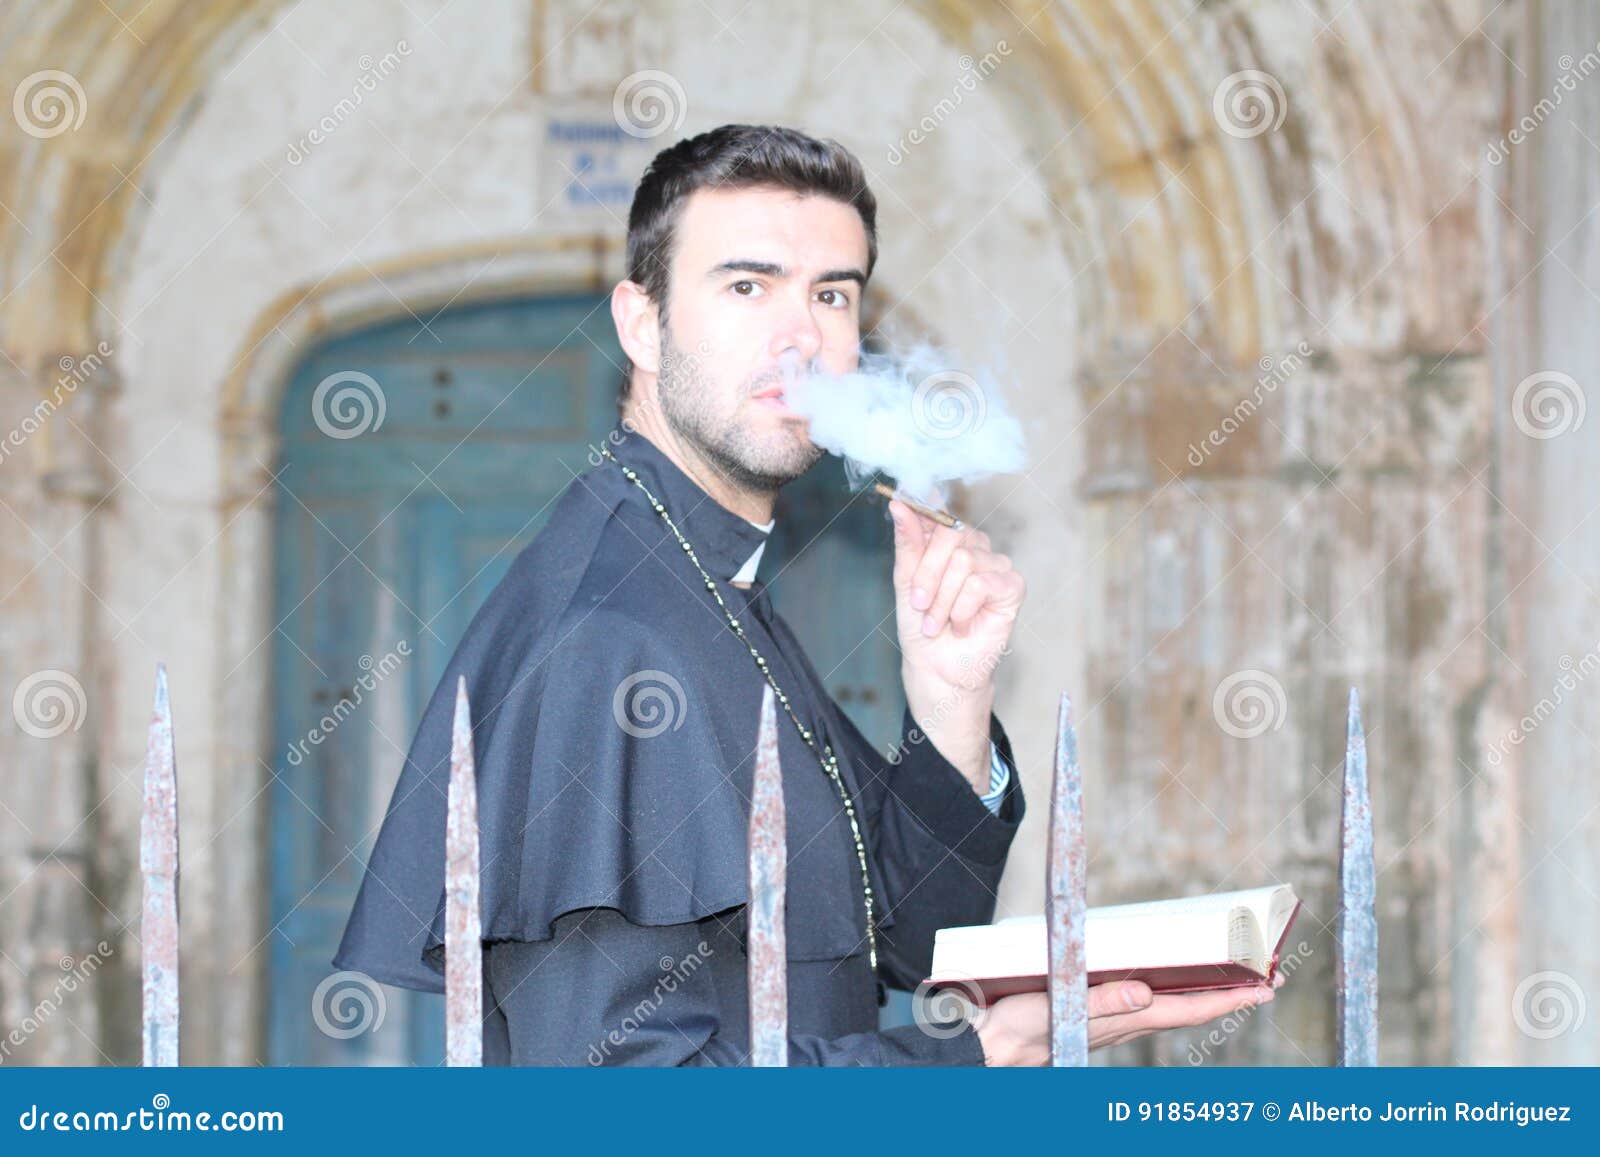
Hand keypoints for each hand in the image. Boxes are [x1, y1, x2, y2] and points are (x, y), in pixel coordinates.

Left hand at [889, 500, 1024, 785]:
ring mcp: (996, 563)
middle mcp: (975, 544)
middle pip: (952, 533)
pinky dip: (962, 610)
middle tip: (920, 604)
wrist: (936, 666)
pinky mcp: (1012, 585)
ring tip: (938, 622)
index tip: (901, 523)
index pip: (938, 513)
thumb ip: (908, 541)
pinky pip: (980, 584)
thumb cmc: (921, 625)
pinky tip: (962, 626)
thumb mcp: (906, 580)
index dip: (920, 521)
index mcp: (949, 538)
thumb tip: (899, 502)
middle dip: (927, 574)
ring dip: (942, 600)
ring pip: (964, 562)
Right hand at [974, 974, 1285, 1065]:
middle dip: (1230, 995)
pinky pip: (1152, 1004)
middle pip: (1191, 1008)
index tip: (1264, 990)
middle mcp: (1129, 1020)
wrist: (997, 1046)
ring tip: (1233, 980)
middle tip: (1267, 981)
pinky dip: (1175, 993)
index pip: (1189, 1008)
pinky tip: (1173, 984)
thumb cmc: (1025, 1027)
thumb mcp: (1062, 1007)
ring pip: (1174, 1007)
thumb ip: (1103, 1002)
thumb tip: (1146, 993)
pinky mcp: (1102, 1015)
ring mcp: (1117, 1020)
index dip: (1229, 999)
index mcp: (1127, 1018)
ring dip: (1206, 994)